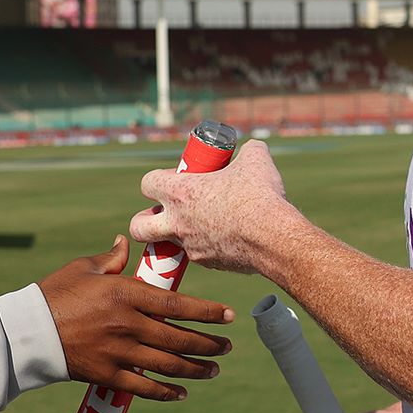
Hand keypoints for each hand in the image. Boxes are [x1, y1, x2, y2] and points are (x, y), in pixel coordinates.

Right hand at [37, 235, 232, 402]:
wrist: (27, 331)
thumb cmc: (55, 293)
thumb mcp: (84, 268)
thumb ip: (112, 258)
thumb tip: (125, 242)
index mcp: (126, 294)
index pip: (178, 305)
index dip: (208, 312)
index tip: (229, 316)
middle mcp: (128, 324)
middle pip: (180, 338)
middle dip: (208, 344)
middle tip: (227, 346)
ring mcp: (119, 352)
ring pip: (168, 365)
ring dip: (195, 369)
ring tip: (213, 369)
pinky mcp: (107, 375)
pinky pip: (143, 388)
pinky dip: (165, 392)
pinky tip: (181, 393)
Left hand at [129, 138, 291, 273]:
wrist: (274, 238)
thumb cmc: (259, 196)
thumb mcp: (256, 160)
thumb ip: (248, 151)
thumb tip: (252, 148)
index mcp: (180, 192)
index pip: (147, 184)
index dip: (157, 180)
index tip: (175, 178)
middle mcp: (177, 222)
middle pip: (138, 227)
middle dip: (144, 220)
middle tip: (162, 213)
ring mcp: (190, 246)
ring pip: (169, 244)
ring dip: (179, 234)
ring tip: (203, 223)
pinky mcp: (208, 263)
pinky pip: (198, 255)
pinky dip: (206, 247)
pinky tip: (228, 237)